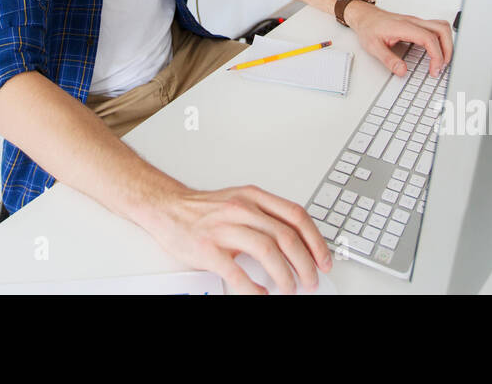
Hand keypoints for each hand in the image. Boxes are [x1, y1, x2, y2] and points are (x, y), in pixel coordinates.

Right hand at [137, 185, 332, 294]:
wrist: (167, 207)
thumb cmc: (204, 209)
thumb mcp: (240, 201)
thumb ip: (266, 216)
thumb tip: (297, 242)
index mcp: (253, 197)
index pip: (296, 216)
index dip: (315, 240)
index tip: (324, 259)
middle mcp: (242, 209)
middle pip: (286, 236)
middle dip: (305, 263)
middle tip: (310, 280)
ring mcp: (225, 228)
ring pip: (268, 252)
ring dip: (285, 276)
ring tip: (289, 288)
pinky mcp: (208, 249)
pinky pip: (238, 273)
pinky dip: (253, 289)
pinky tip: (260, 294)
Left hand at [345, 1, 453, 76]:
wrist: (364, 16)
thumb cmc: (368, 27)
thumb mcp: (373, 46)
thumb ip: (388, 60)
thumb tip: (402, 71)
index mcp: (404, 26)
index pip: (429, 38)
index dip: (436, 55)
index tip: (434, 69)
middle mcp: (413, 22)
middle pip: (442, 29)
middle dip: (447, 49)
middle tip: (442, 66)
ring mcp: (416, 22)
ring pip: (441, 27)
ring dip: (447, 43)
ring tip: (442, 61)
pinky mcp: (417, 25)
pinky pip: (436, 29)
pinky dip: (441, 41)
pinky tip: (436, 52)